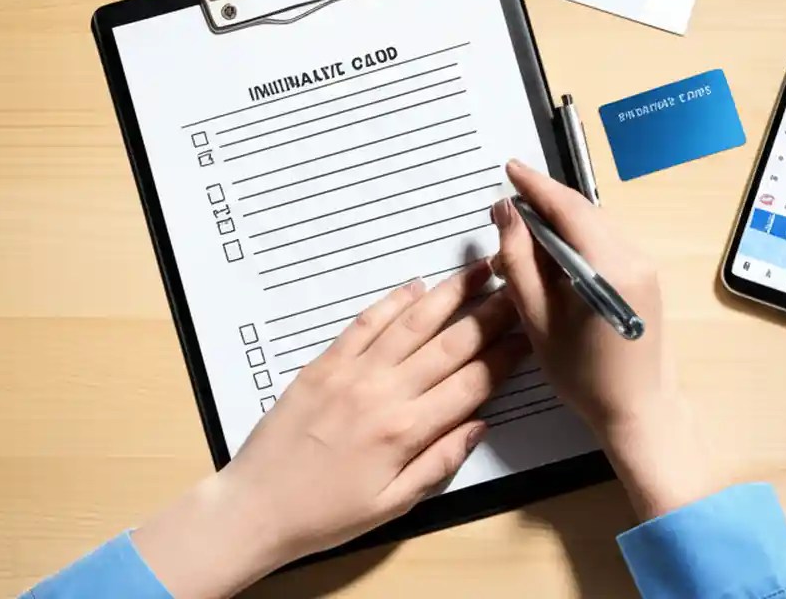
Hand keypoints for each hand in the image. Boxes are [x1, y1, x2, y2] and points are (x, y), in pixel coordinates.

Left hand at [133, 263, 525, 597]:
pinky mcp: (323, 365)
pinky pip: (364, 324)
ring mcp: (351, 373)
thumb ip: (439, 462)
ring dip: (449, 295)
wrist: (255, 507)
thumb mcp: (393, 504)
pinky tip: (416, 287)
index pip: (472, 383)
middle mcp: (383, 394)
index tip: (530, 335)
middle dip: (489, 314)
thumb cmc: (325, 514)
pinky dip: (392, 303)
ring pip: (411, 324)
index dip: (506, 356)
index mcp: (406, 432)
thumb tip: (478, 425)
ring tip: (478, 271)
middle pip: (450, 345)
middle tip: (517, 289)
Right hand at [491, 159, 712, 519]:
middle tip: (507, 209)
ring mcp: (644, 265)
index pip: (568, 209)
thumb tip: (506, 216)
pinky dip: (579, 239)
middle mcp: (633, 258)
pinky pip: (607, 242)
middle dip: (545, 204)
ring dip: (561, 223)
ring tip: (524, 236)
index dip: (537, 185)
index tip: (511, 169)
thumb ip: (519, 263)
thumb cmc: (584, 375)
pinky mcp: (646, 276)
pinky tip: (554, 256)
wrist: (637, 408)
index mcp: (608, 268)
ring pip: (596, 225)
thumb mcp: (537, 320)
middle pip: (584, 212)